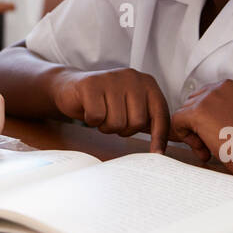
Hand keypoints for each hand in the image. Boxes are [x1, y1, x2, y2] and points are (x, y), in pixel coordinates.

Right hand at [49, 67, 170, 153]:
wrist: (71, 87)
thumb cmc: (104, 102)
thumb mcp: (130, 107)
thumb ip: (147, 120)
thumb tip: (161, 150)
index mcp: (147, 83)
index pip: (160, 115)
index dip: (159, 137)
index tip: (157, 155)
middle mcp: (132, 77)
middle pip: (137, 122)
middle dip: (124, 129)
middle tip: (113, 119)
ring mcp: (111, 78)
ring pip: (117, 122)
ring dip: (106, 126)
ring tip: (101, 114)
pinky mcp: (91, 84)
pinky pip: (97, 117)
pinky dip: (92, 121)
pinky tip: (89, 109)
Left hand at [171, 79, 232, 172]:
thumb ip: (229, 112)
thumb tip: (206, 122)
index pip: (211, 97)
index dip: (211, 119)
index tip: (222, 135)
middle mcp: (224, 85)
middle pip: (196, 102)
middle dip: (200, 124)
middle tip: (213, 144)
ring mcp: (210, 97)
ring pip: (186, 111)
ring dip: (194, 133)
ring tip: (210, 149)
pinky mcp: (199, 111)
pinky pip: (177, 121)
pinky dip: (185, 137)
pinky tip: (203, 150)